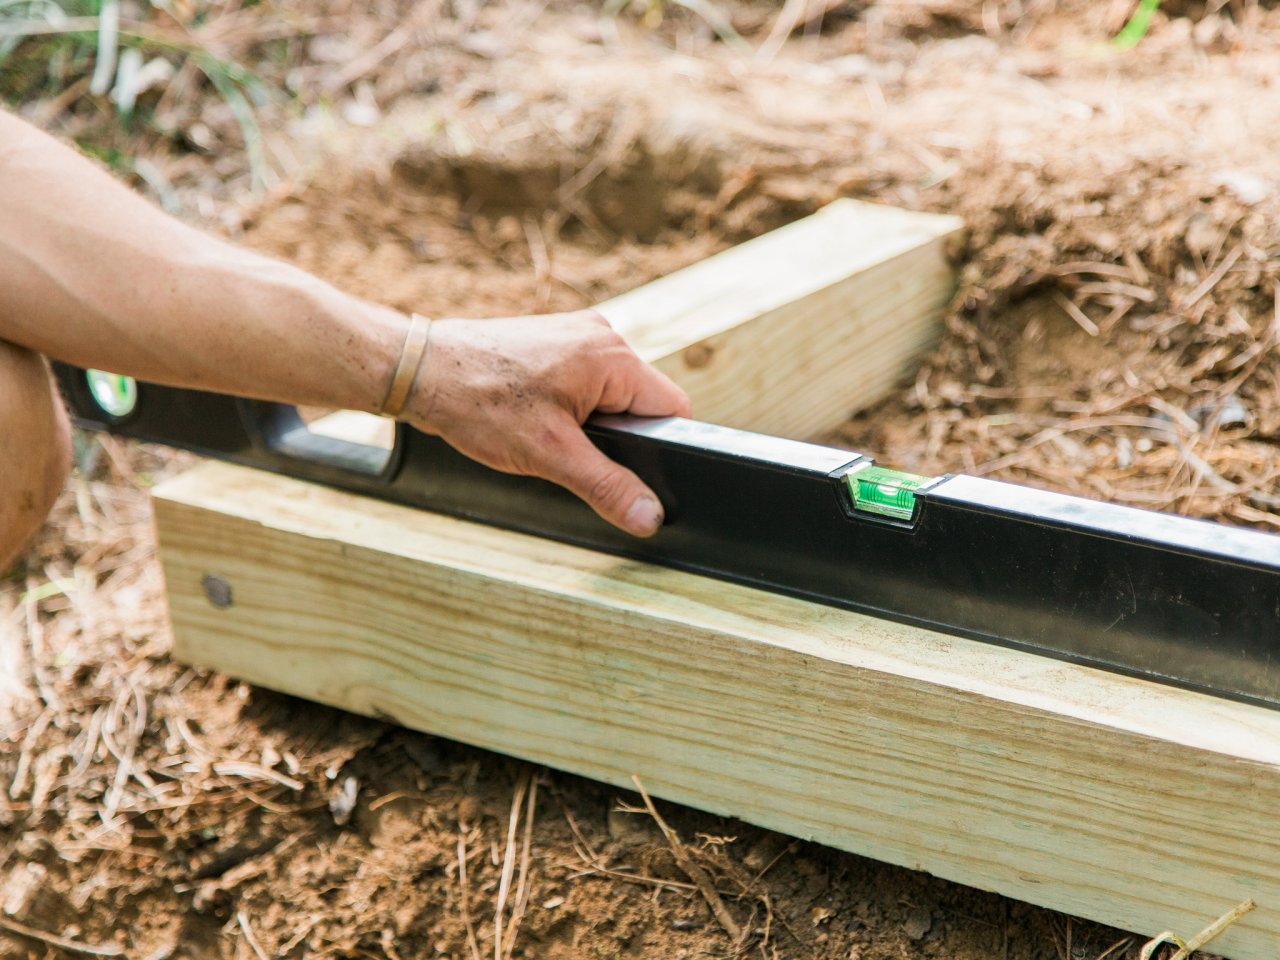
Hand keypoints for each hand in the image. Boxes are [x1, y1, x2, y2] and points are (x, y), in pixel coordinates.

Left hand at [405, 310, 691, 536]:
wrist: (422, 370)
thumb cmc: (479, 402)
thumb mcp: (550, 456)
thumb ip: (607, 486)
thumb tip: (650, 516)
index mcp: (613, 357)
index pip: (672, 408)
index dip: (659, 447)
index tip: (630, 470)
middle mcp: (602, 335)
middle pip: (643, 401)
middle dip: (618, 435)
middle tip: (572, 452)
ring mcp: (578, 333)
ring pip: (613, 392)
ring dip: (592, 421)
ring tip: (548, 432)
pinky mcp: (556, 339)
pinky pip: (587, 379)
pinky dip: (572, 404)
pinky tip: (537, 415)